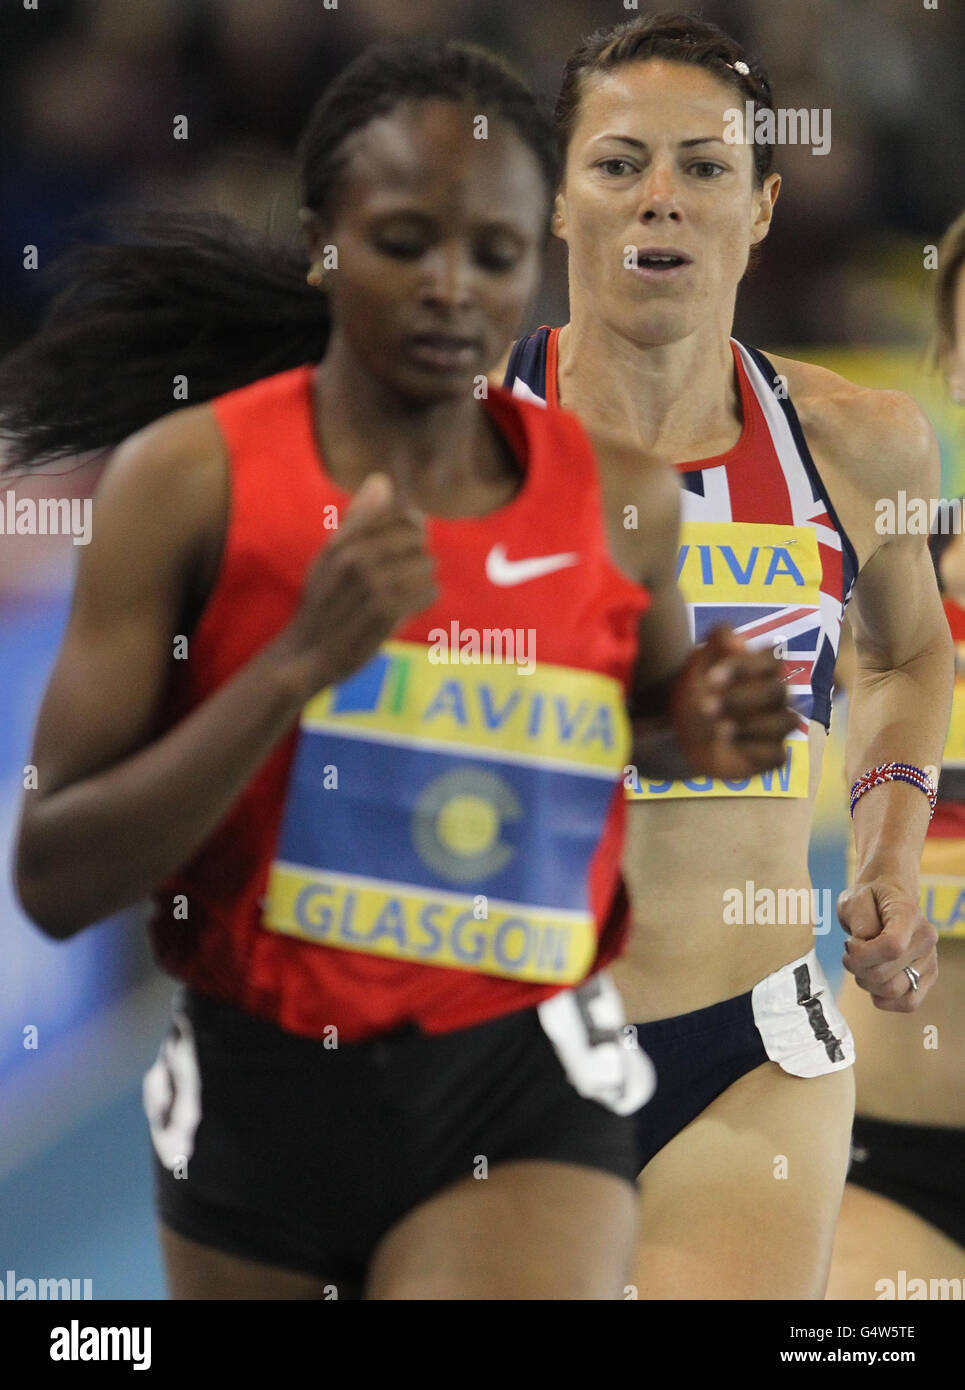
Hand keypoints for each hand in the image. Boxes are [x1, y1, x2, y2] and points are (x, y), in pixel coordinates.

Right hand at [276, 472, 437, 695]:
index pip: (402, 514)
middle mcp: (357, 557)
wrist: (308, 652)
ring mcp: (372, 584)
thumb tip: (381, 480)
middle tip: (401, 576)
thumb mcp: (330, 555)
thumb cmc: (323, 601)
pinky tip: (404, 610)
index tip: (405, 548)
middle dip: (416, 556)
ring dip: (421, 581)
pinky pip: (429, 592)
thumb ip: (358, 519)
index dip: (412, 530)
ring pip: (427, 565)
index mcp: (345, 540)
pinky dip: (422, 602)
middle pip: (419, 539)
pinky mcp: (386, 611)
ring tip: (401, 594)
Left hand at [669, 626, 797, 779]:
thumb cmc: (698, 689)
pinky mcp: (771, 754)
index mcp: (764, 668)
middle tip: (705, 706)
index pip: (772, 659)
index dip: (744, 667)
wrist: (681, 731)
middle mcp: (776, 695)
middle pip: (776, 691)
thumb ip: (718, 641)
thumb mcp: (700, 660)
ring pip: (786, 722)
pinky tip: (729, 746)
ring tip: (717, 729)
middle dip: (741, 698)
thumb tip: (737, 641)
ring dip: (751, 724)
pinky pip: (777, 754)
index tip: (710, 678)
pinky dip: (755, 751)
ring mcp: (776, 725)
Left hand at [838, 879, 937, 1010]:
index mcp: (909, 914)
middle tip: (851, 953)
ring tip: (863, 964)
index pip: (892, 946)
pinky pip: (908, 1003)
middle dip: (857, 968)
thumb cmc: (869, 899)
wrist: (887, 898)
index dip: (862, 953)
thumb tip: (865, 947)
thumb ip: (860, 923)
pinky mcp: (927, 978)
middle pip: (885, 974)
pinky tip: (873, 980)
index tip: (850, 943)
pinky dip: (884, 998)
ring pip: (892, 991)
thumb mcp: (854, 900)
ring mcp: (929, 960)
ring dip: (867, 982)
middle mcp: (925, 939)